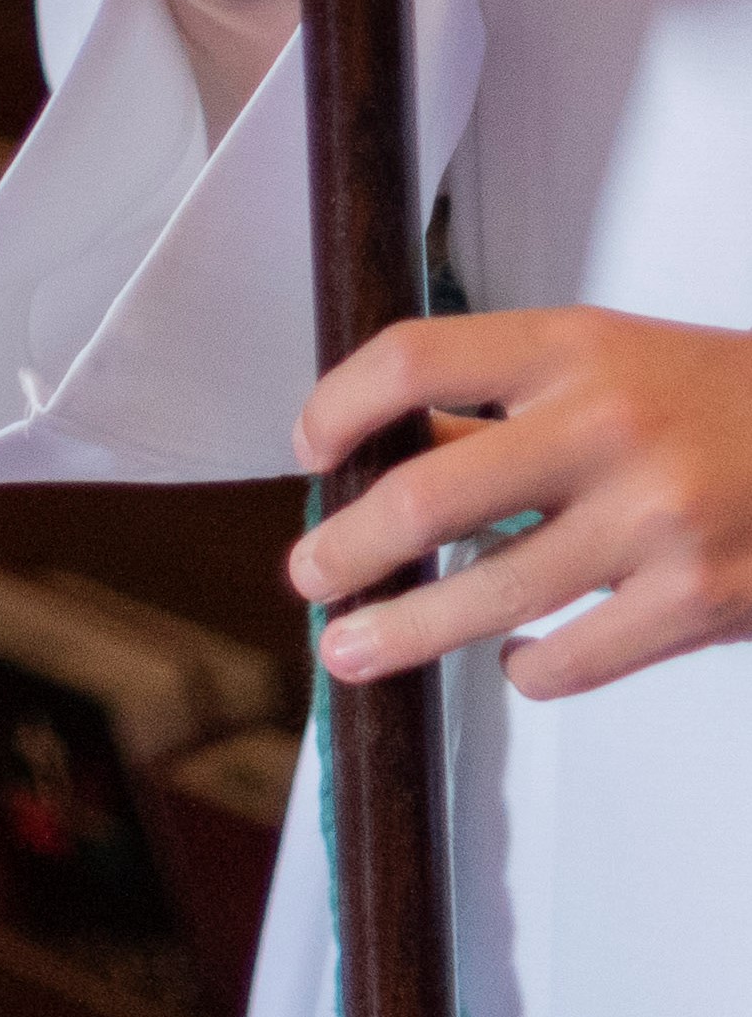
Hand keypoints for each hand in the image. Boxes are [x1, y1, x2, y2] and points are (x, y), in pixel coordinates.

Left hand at [289, 309, 751, 699]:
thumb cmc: (719, 402)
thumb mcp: (609, 365)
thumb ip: (502, 405)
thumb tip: (379, 448)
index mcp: (574, 348)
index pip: (412, 361)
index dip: (337, 405)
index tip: (308, 449)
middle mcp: (607, 426)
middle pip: (425, 495)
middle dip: (345, 547)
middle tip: (306, 574)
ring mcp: (657, 520)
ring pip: (486, 598)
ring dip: (401, 630)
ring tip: (350, 648)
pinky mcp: (699, 604)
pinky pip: (570, 659)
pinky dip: (527, 668)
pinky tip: (514, 660)